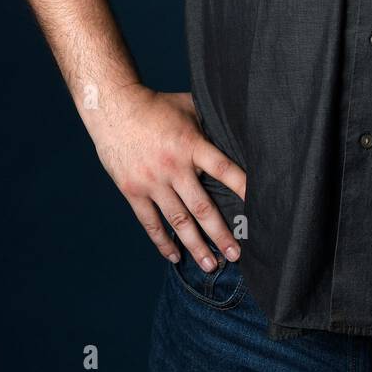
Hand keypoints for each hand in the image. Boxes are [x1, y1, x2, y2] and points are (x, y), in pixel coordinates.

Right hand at [91, 85, 245, 269]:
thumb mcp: (189, 108)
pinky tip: (175, 255)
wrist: (113, 108)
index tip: (258, 208)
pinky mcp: (132, 191)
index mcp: (191, 144)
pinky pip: (150, 222)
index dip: (242, 188)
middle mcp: (172, 167)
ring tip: (211, 265)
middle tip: (236, 254)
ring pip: (178, 221)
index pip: (224, 169)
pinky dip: (163, 241)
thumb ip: (210, 127)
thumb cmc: (157, 107)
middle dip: (220, 234)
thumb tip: (238, 137)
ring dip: (195, 246)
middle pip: (202, 207)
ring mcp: (151, 181)